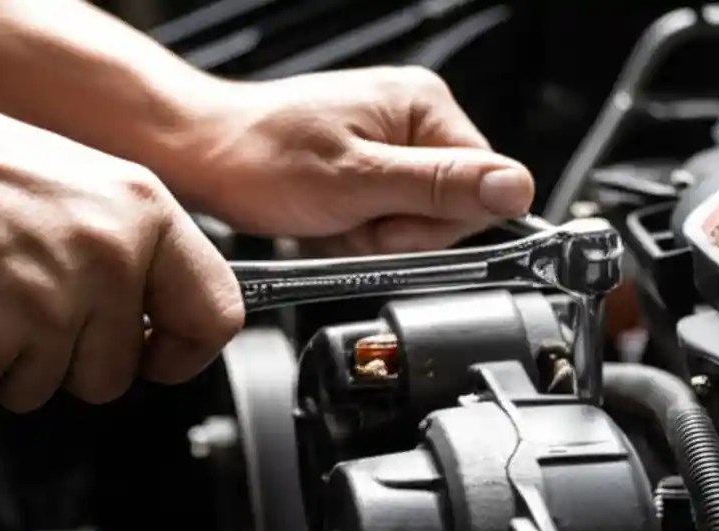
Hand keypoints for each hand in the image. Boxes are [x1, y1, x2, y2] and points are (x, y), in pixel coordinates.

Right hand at [0, 86, 242, 411]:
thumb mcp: (82, 184)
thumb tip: (159, 314)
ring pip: (44, 389)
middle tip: (21, 298)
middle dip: (69, 356)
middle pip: (115, 374)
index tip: (160, 354)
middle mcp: (105, 265)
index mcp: (142, 217)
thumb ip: (132, 253)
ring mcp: (45, 313)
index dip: (185, 350)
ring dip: (7, 360)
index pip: (214, 316)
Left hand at [173, 67, 534, 254]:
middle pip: (448, 211)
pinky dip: (354, 232)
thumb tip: (515, 189)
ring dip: (370, 236)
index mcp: (424, 107)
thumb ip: (440, 187)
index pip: (482, 187)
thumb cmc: (263, 157)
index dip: (433, 224)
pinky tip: (327, 219)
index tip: (384, 220)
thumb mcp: (359, 181)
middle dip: (396, 232)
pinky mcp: (366, 169)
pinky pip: (383, 222)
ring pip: (413, 224)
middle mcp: (413, 119)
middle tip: (350, 218)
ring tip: (331, 216)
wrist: (204, 158)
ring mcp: (389, 145)